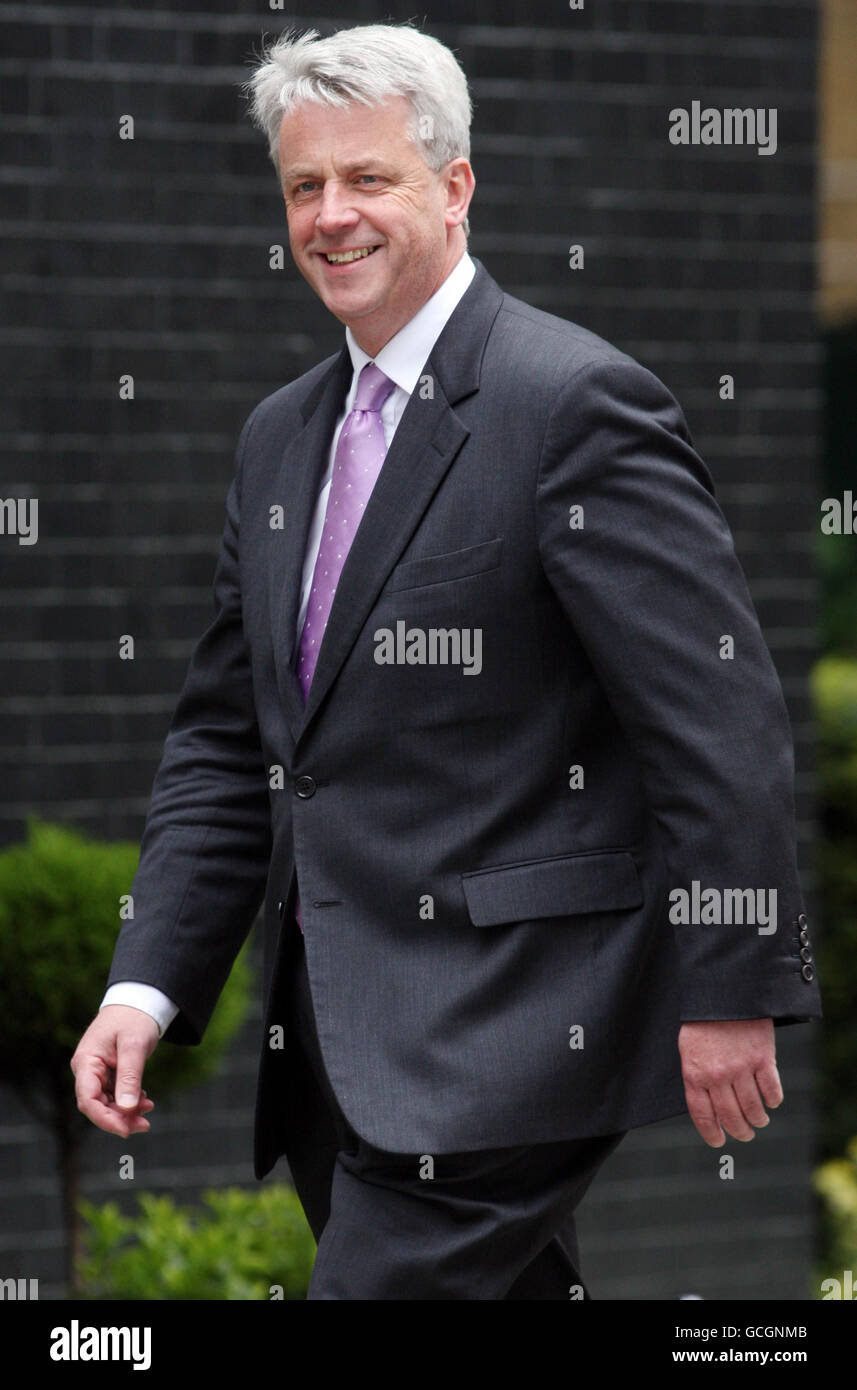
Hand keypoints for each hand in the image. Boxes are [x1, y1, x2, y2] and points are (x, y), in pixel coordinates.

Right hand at [71, 1005, 159, 1137]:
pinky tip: (145, 1102)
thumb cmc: (134, 1018)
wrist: (138, 1002)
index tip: (125, 1130)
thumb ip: (130, 1077)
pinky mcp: (108, 1074)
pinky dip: (129, 1102)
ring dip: (126, 1113)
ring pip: (106, 1103)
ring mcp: (96, 1073)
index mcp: (86, 1061)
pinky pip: (114, 1095)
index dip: (104, 1119)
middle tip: (144, 1125)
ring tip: (148, 1111)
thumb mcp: (134, 1046)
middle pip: (96, 1105)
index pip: (87, 1099)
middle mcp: (87, 1070)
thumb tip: (126, 1109)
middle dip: (119, 1119)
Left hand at [678, 1017, 781, 1146]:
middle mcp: (717, 1075)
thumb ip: (696, 1077)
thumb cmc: (704, 1022)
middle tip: (745, 1134)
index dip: (712, 1133)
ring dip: (758, 1121)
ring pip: (753, 1109)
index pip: (702, 1115)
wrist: (725, 992)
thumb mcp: (688, 1049)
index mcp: (694, 1073)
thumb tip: (707, 1107)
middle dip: (739, 1132)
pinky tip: (771, 1101)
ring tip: (759, 1121)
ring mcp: (740, 1068)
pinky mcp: (762, 1059)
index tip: (719, 1141)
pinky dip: (773, 1101)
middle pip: (731, 1117)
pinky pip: (771, 1091)